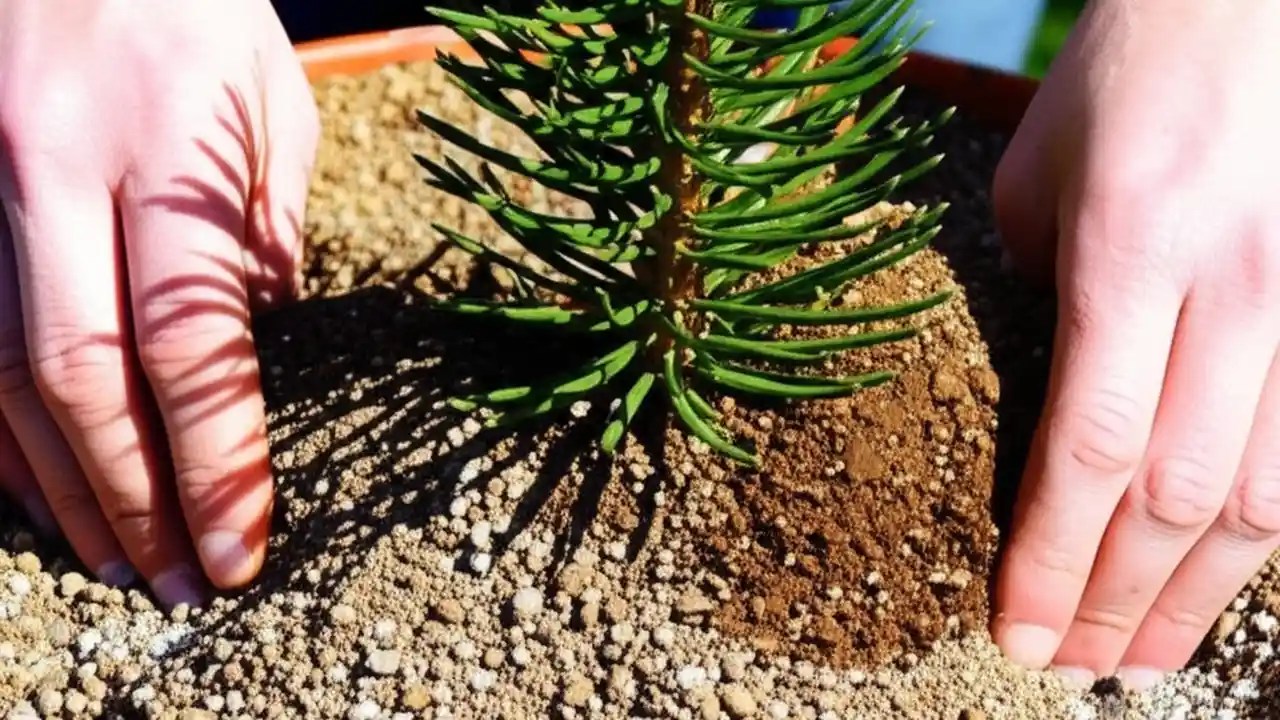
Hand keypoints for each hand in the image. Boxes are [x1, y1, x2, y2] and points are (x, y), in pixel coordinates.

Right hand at [0, 0, 317, 607]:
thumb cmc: (195, 3)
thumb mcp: (274, 95)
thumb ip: (266, 222)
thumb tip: (254, 334)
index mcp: (156, 150)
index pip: (189, 345)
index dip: (215, 462)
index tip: (239, 548)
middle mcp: (47, 174)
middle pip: (78, 379)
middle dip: (130, 500)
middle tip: (176, 584)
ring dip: (59, 484)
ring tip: (113, 561)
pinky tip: (34, 488)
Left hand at [991, 0, 1279, 688]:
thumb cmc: (1134, 68)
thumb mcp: (1037, 169)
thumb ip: (1034, 292)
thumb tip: (1043, 394)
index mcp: (1132, 250)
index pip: (1088, 449)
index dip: (1052, 559)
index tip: (1018, 631)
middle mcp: (1237, 291)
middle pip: (1176, 496)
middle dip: (1118, 600)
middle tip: (1073, 667)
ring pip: (1267, 497)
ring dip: (1199, 595)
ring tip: (1146, 659)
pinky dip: (1268, 533)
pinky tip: (1224, 575)